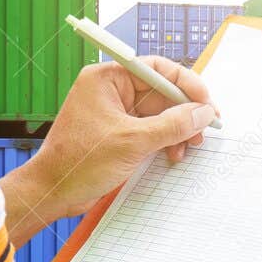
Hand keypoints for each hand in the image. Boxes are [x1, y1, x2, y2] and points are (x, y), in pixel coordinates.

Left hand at [3, 60, 218, 239]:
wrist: (55, 192)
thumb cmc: (79, 162)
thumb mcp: (133, 141)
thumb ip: (173, 125)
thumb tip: (203, 113)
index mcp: (107, 79)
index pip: (156, 69)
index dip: (185, 84)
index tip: (206, 102)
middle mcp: (112, 91)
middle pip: (161, 93)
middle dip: (184, 112)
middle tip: (204, 129)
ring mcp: (116, 113)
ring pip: (160, 114)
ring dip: (177, 130)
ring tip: (187, 147)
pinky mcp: (119, 133)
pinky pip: (151, 129)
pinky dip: (165, 140)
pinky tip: (172, 154)